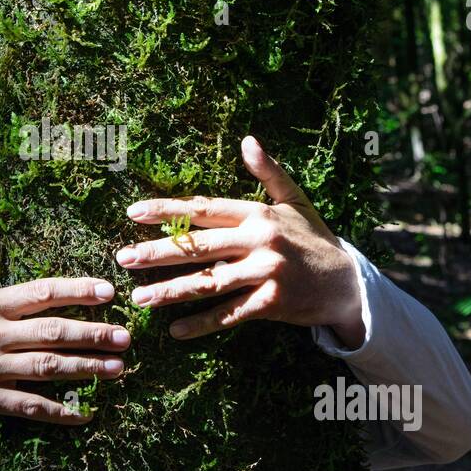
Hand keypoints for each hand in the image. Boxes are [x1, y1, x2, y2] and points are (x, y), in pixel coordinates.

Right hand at [0, 212, 130, 426]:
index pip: (39, 294)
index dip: (75, 291)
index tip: (107, 291)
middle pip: (51, 333)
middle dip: (92, 334)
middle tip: (125, 336)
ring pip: (46, 369)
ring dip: (85, 368)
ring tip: (118, 368)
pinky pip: (30, 407)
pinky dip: (59, 411)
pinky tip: (86, 412)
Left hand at [116, 135, 364, 347]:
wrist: (347, 282)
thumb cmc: (313, 238)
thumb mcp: (294, 200)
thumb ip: (268, 172)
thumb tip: (248, 140)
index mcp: (258, 214)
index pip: (203, 209)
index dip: (167, 210)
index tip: (133, 213)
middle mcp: (259, 242)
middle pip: (200, 247)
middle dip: (158, 253)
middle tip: (123, 259)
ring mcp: (265, 274)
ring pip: (210, 282)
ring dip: (172, 291)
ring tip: (139, 298)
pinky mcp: (271, 304)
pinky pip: (230, 315)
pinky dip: (202, 324)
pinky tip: (175, 330)